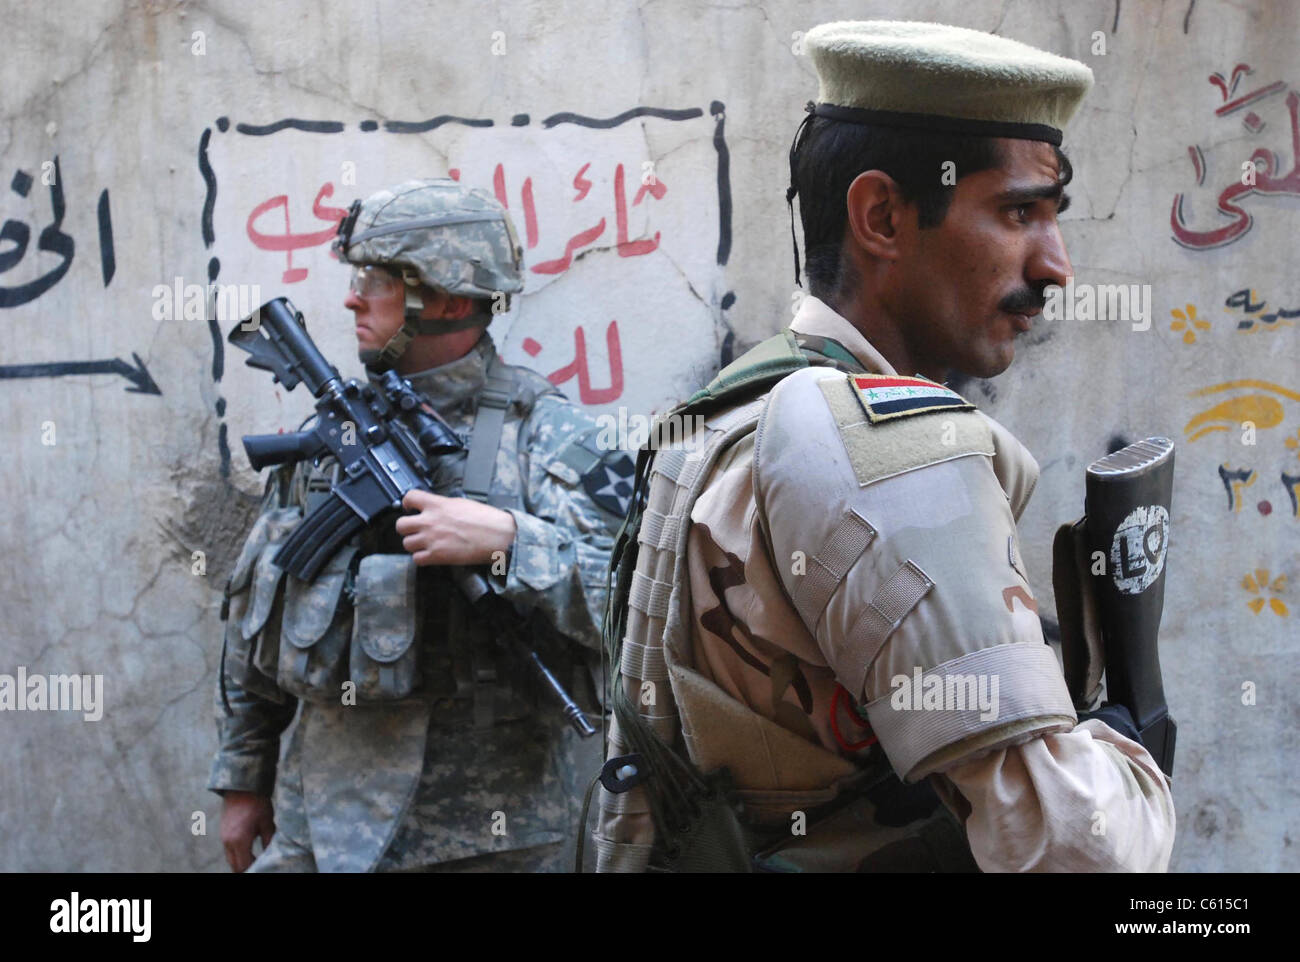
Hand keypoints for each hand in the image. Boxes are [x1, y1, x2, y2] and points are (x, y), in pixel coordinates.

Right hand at [220, 791, 274, 872]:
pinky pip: (228, 850)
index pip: (245, 865)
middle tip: (260, 866)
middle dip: (247, 868)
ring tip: (254, 861)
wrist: (241, 787)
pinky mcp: (223, 832)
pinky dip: (237, 854)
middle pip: (235, 866)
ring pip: (231, 858)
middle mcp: (228, 842)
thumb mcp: (267, 823)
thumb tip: (272, 855)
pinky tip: (247, 851)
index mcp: (239, 840)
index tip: (264, 867)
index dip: (255, 868)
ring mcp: (223, 837)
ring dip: (241, 862)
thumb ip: (269, 841)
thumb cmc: (256, 803)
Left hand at [396, 489, 516, 565]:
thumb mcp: (461, 503)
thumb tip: (434, 508)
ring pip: (406, 543)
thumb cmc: (486, 519)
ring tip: (424, 543)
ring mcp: (432, 540)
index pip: (409, 497)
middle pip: (400, 525)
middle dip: (406, 527)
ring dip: (414, 544)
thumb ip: (442, 505)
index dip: (407, 503)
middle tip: (415, 529)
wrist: (498, 536)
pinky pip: (416, 559)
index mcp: (437, 505)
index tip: (409, 508)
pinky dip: (421, 558)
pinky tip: (430, 554)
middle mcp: (430, 522)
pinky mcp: (437, 556)